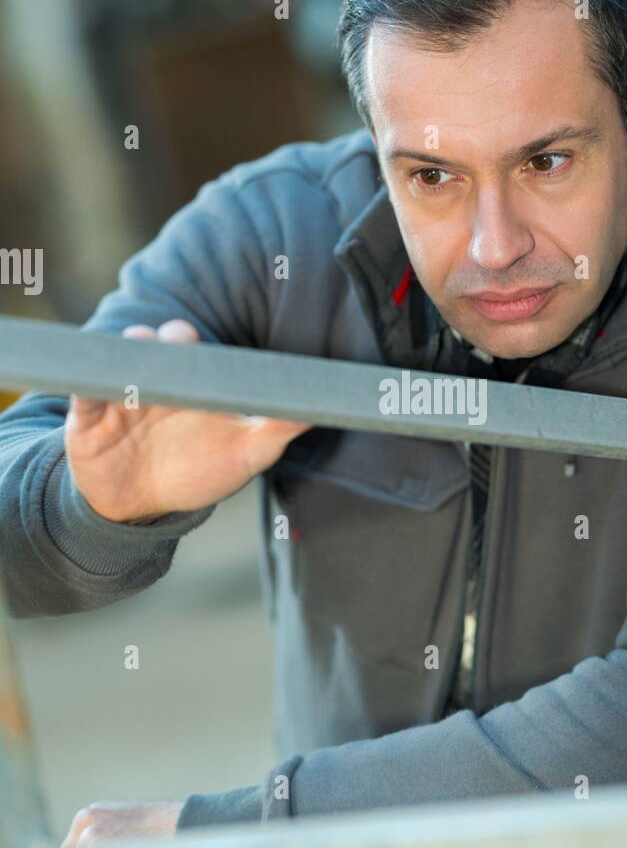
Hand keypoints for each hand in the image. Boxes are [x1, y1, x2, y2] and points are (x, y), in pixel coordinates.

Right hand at [66, 318, 311, 522]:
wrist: (141, 508)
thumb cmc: (197, 472)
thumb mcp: (244, 455)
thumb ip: (277, 430)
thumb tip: (321, 407)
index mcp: (189, 382)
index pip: (188, 348)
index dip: (188, 340)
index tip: (192, 342)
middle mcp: (154, 380)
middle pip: (153, 345)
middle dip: (162, 340)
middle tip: (172, 344)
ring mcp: (120, 396)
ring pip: (120, 362)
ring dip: (127, 355)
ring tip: (137, 360)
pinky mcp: (88, 418)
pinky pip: (84, 395)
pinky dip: (90, 389)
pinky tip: (103, 394)